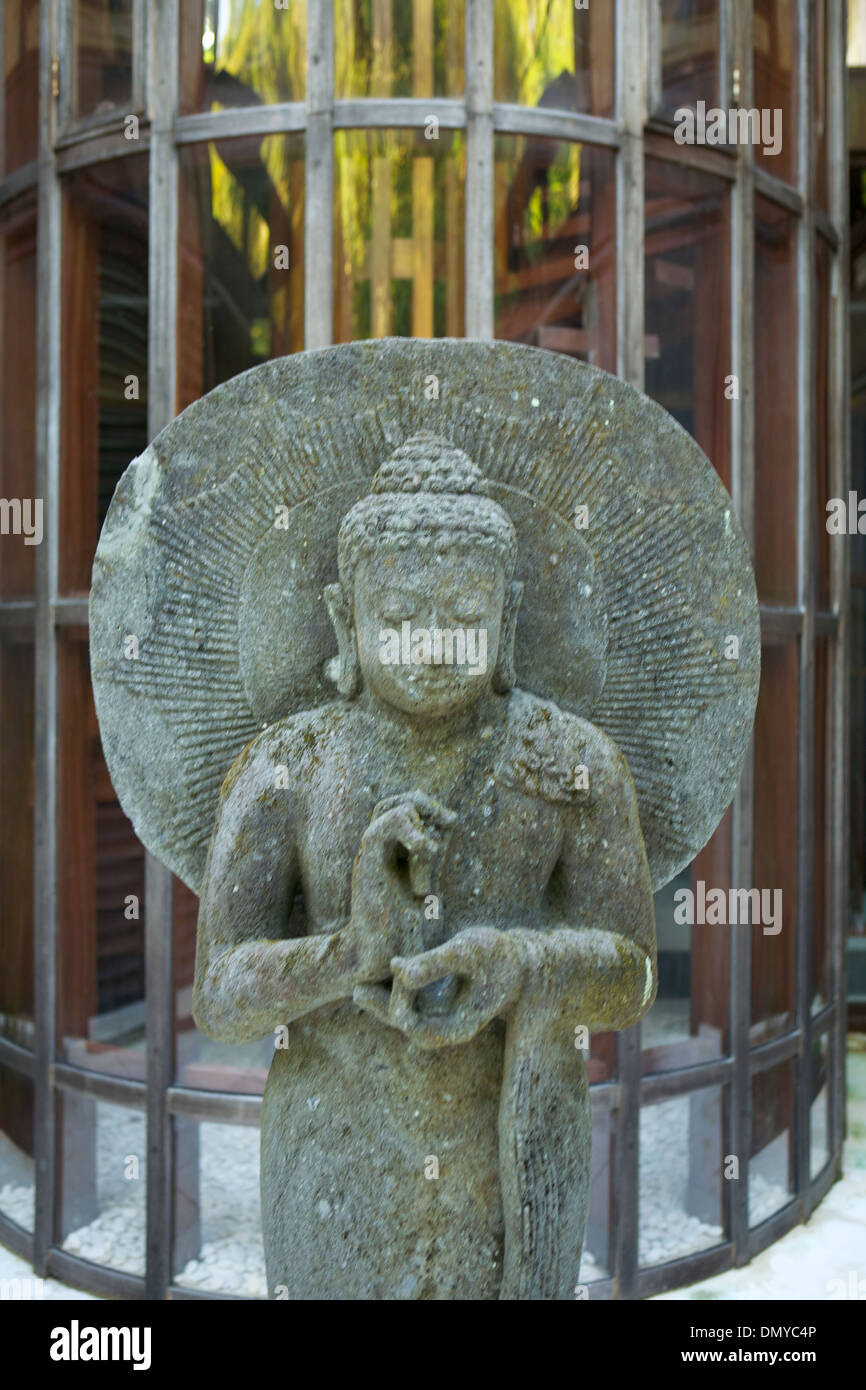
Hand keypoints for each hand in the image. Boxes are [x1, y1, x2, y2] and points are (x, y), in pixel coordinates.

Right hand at [348, 791, 454, 987]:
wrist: (376, 958)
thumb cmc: (402, 933)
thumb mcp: (423, 889)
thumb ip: (428, 863)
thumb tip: (446, 832)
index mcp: (392, 853)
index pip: (404, 808)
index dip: (429, 807)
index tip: (451, 823)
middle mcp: (380, 850)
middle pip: (395, 801)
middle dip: (426, 805)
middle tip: (449, 823)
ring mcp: (371, 854)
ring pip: (392, 809)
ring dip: (419, 825)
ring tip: (430, 853)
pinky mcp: (367, 863)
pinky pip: (384, 827)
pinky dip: (409, 831)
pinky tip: (426, 851)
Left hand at [355, 927, 524, 1049]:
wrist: (516, 961)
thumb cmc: (496, 955)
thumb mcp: (468, 952)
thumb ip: (436, 963)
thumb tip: (400, 972)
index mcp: (459, 1026)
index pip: (420, 1029)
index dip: (402, 1007)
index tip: (398, 974)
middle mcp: (448, 1026)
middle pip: (408, 1027)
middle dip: (383, 1010)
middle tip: (358, 992)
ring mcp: (442, 1015)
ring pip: (406, 1015)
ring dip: (383, 1003)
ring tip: (358, 989)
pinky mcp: (438, 1002)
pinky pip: (411, 1002)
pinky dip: (395, 990)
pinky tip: (383, 972)